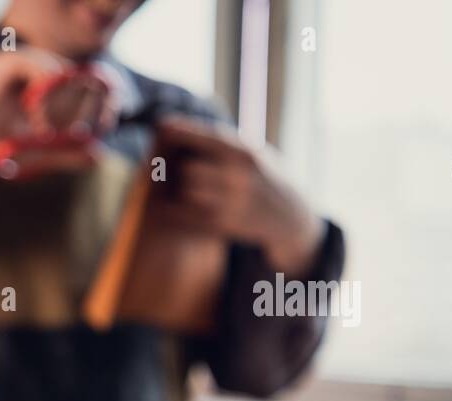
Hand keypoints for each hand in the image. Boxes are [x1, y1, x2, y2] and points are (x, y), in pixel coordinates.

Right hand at [0, 49, 110, 174]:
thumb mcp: (33, 150)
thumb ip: (64, 152)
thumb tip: (97, 156)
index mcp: (44, 82)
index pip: (83, 85)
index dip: (97, 103)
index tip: (99, 126)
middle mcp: (38, 66)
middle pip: (78, 82)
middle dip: (80, 110)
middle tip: (64, 134)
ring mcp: (24, 60)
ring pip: (64, 79)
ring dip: (59, 110)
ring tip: (40, 131)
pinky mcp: (12, 61)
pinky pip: (46, 75)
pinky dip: (45, 101)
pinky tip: (33, 121)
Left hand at [155, 116, 325, 275]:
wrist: (289, 215)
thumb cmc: (262, 176)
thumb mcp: (252, 153)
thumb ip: (223, 145)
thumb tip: (179, 131)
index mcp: (246, 155)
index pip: (208, 138)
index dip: (182, 130)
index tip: (162, 124)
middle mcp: (239, 179)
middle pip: (189, 169)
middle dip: (178, 166)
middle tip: (169, 164)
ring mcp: (231, 204)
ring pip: (186, 192)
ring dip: (176, 188)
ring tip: (175, 183)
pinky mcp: (222, 225)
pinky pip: (185, 215)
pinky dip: (173, 208)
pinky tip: (168, 203)